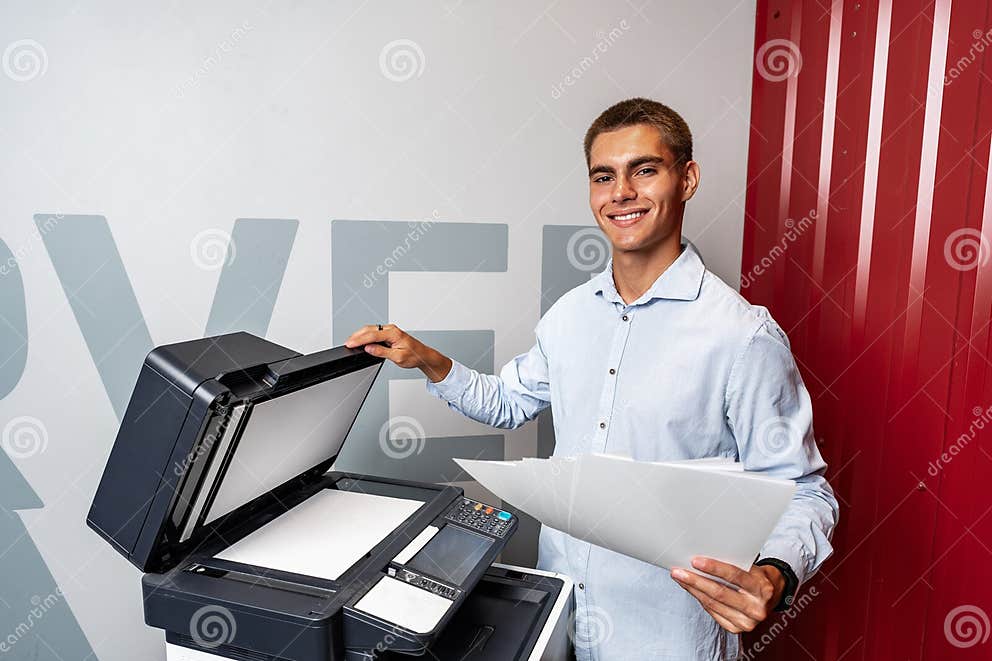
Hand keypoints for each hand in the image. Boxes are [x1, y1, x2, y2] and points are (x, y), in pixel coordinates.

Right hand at [344, 324, 451, 382]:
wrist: (423, 355)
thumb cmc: (414, 356)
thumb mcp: (398, 357)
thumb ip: (382, 352)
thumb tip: (369, 348)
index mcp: (394, 333)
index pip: (372, 335)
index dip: (359, 340)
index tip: (350, 344)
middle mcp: (391, 329)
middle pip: (369, 329)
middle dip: (357, 335)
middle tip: (347, 343)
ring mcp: (390, 330)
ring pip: (371, 329)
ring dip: (360, 335)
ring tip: (351, 342)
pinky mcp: (389, 333)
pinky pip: (375, 332)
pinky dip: (366, 335)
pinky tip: (361, 340)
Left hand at [670, 557, 784, 632]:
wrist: (771, 596)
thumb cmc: (756, 577)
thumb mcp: (751, 567)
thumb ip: (733, 564)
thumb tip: (702, 559)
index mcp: (762, 589)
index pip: (735, 576)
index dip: (714, 568)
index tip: (695, 561)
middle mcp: (757, 608)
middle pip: (720, 593)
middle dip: (696, 581)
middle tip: (678, 571)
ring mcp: (747, 622)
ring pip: (713, 604)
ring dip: (693, 590)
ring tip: (679, 578)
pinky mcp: (736, 629)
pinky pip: (713, 612)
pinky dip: (699, 599)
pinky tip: (691, 589)